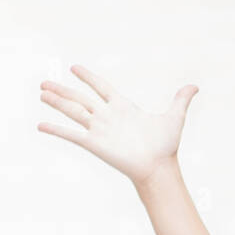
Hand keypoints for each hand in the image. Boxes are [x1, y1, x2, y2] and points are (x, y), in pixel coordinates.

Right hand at [37, 65, 197, 185]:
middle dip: (62, 90)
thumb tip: (194, 87)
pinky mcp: (94, 143)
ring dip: (56, 102)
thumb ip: (181, 100)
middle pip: (80, 98)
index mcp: (123, 107)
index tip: (74, 68)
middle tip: (44, 82)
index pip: (101, 87)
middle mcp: (108, 117)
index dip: (88, 77)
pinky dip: (56, 129)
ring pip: (73, 111)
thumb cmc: (166, 146)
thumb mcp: (174, 118)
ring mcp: (99, 129)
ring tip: (40, 92)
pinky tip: (40, 125)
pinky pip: (71, 134)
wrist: (159, 167)